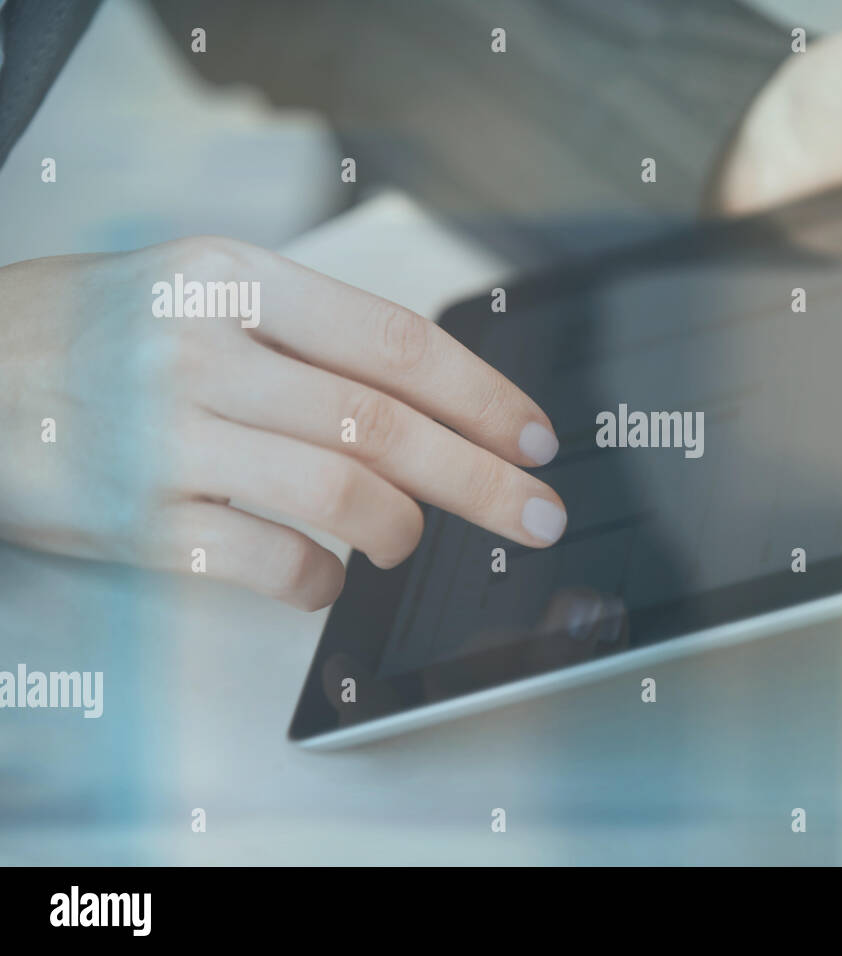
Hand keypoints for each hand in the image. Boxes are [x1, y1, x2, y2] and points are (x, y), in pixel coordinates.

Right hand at [0, 237, 565, 609]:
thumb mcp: (196, 287)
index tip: (536, 437)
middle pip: (386, 425)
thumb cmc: (94, 330)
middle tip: (537, 515)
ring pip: (340, 494)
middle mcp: (204, 349)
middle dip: (483, 479)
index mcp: (234, 278)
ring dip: (401, 531)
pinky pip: (266, 562)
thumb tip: (429, 401)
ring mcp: (167, 435)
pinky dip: (319, 581)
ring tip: (409, 541)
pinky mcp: (136, 517)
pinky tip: (325, 578)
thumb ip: (305, 331)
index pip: (397, 343)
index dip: (485, 397)